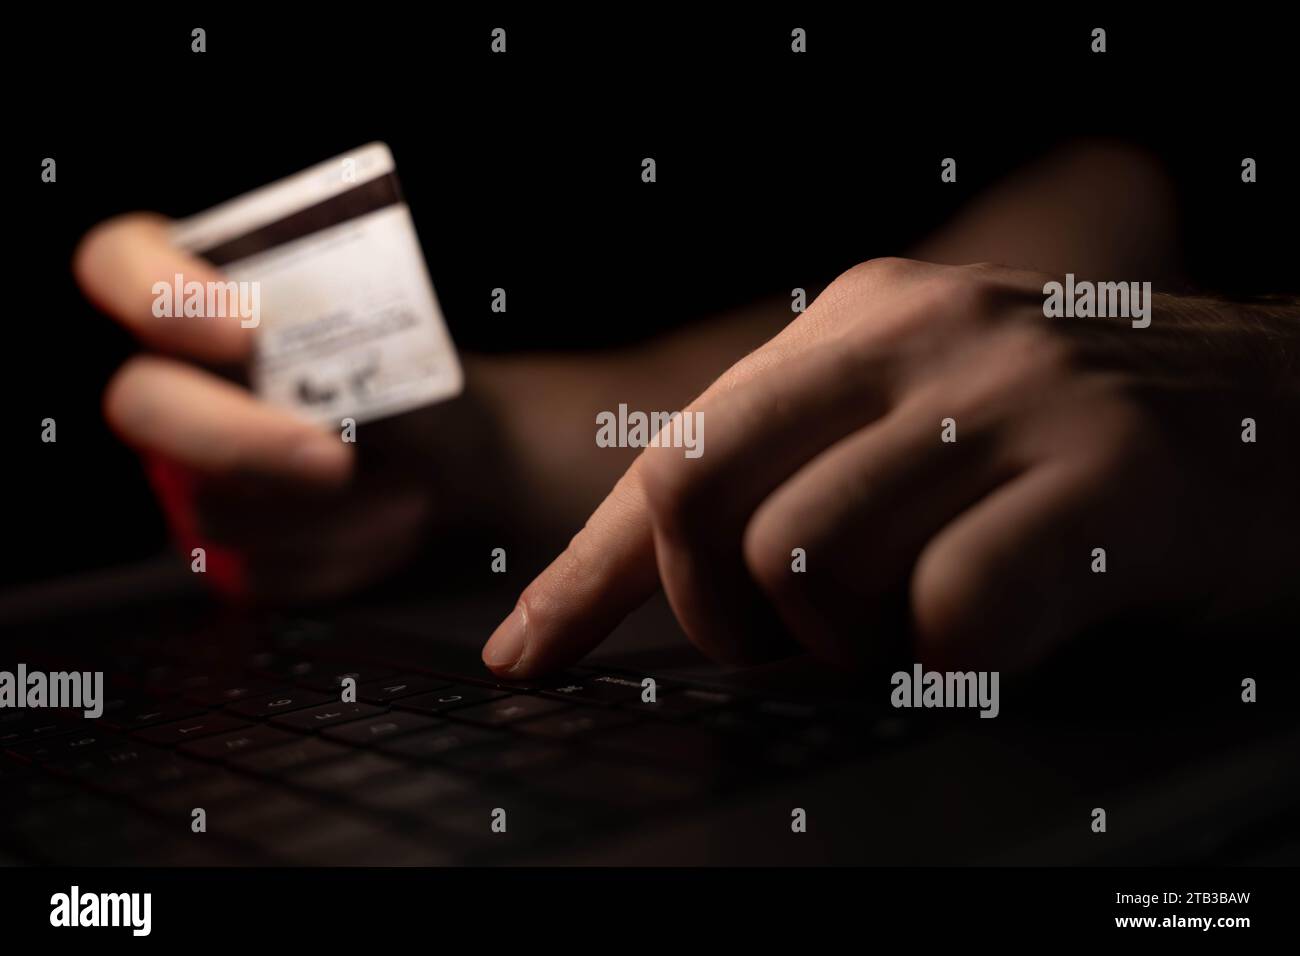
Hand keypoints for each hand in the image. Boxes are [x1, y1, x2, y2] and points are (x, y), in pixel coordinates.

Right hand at [75, 213, 470, 601]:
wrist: (459, 455)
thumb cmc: (421, 380)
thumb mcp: (409, 343)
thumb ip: (360, 344)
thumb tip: (343, 383)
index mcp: (207, 296)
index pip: (118, 262)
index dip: (154, 294)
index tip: (243, 334)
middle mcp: (179, 379)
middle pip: (141, 403)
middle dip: (240, 440)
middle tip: (334, 461)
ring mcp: (191, 468)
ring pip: (210, 506)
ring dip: (328, 512)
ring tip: (410, 490)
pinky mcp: (227, 543)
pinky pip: (256, 569)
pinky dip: (339, 557)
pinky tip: (391, 523)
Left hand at [483, 258, 1299, 675]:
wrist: (1294, 412)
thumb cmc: (1079, 445)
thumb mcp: (921, 423)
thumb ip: (801, 478)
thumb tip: (652, 590)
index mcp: (857, 319)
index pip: (672, 452)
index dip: (584, 572)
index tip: (524, 656)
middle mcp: (919, 337)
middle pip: (700, 501)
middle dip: (720, 615)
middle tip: (796, 645)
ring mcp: (1011, 399)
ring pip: (806, 565)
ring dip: (848, 641)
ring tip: (928, 623)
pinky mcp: (1106, 477)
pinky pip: (949, 617)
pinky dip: (959, 656)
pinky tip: (1017, 624)